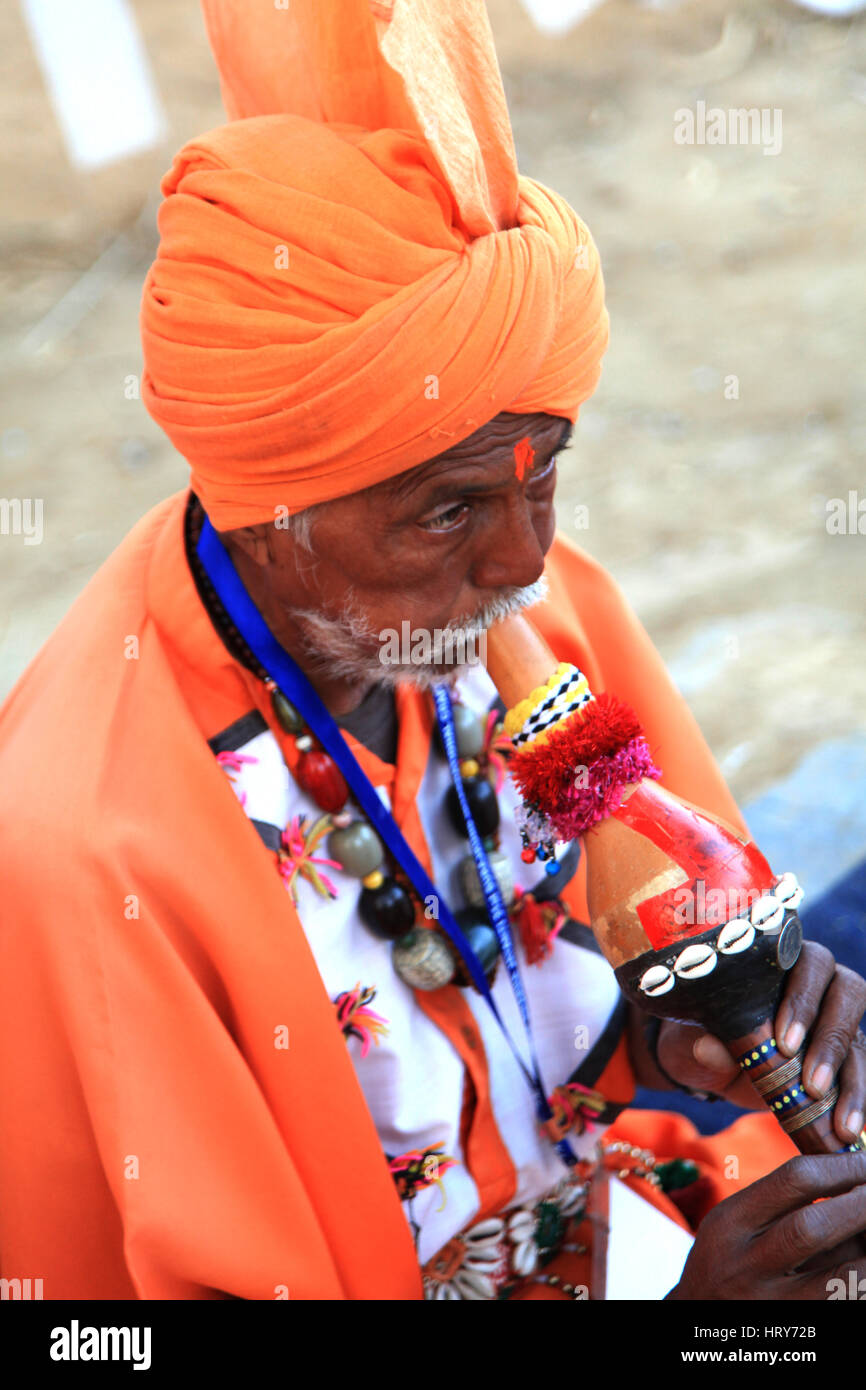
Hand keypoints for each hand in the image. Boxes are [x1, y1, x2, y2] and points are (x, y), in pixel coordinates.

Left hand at [656, 941, 865, 1144]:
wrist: (704, 1060)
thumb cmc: (697, 1030)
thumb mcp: (689, 1034)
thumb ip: (699, 1036)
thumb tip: (709, 1047)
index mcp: (779, 960)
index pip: (808, 963)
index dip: (803, 1000)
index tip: (784, 1043)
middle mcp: (816, 983)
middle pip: (848, 993)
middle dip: (831, 1040)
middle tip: (812, 1085)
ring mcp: (832, 1020)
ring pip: (857, 1040)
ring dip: (852, 1083)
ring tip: (842, 1126)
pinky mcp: (840, 1057)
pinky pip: (858, 1073)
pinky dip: (855, 1103)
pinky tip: (848, 1131)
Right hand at [667, 1151, 865, 1298]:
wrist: (699, 1315)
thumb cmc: (729, 1258)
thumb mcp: (738, 1221)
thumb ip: (786, 1206)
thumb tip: (855, 1184)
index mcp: (730, 1222)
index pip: (792, 1182)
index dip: (838, 1168)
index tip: (864, 1160)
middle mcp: (745, 1264)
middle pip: (811, 1228)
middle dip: (859, 1204)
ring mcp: (771, 1304)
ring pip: (839, 1278)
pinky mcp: (797, 1328)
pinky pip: (842, 1299)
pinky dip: (860, 1278)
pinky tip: (863, 1260)